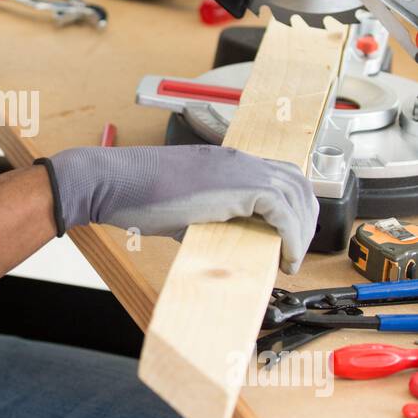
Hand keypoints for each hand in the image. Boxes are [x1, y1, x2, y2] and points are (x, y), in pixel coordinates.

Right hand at [47, 144, 317, 274]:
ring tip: (292, 258)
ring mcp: (240, 170)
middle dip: (306, 218)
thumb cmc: (134, 193)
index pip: (278, 175)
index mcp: (225, 160)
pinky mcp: (238, 187)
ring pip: (297, 196)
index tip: (288, 234)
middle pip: (297, 182)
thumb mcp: (181, 205)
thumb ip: (207, 217)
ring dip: (302, 231)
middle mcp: (239, 160)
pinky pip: (283, 212)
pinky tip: (285, 256)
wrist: (113, 181)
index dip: (292, 205)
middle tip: (297, 250)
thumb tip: (221, 241)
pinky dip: (292, 237)